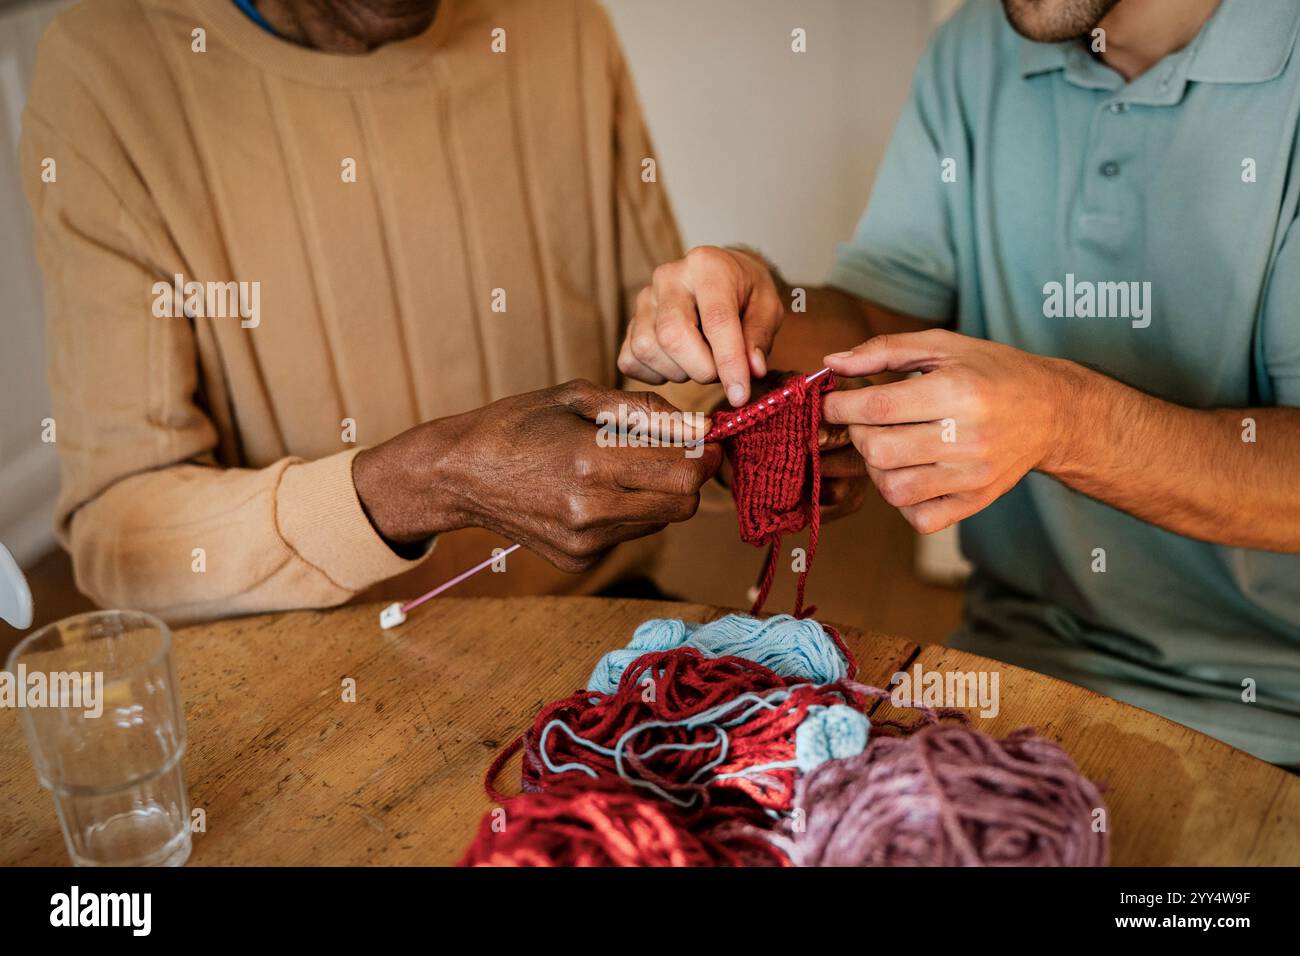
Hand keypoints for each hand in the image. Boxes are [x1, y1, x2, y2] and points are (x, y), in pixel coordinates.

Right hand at [353, 380, 721, 571]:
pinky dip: (627, 511)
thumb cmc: (517, 424)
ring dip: (658, 492)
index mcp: (592, 462)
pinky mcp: (578, 559)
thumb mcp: (577, 396)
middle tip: (674, 450)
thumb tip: (697, 424)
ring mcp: (585, 542)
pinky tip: (592, 490)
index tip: (704, 439)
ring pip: (659, 521)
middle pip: (683, 504)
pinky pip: (628, 534)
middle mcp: (592, 510)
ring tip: (619, 465)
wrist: (458, 474)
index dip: (706, 456)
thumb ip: (643, 411)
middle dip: (690, 476)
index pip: (686, 474)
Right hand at [618, 246, 784, 406]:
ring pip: (647, 349)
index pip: (716, 320)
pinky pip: (630, 360)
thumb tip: (752, 370)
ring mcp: (644, 298)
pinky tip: (678, 365)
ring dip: (678, 372)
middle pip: (672, 336)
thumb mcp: (768, 308)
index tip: (740, 395)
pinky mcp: (630, 321)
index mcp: (707, 266)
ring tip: (700, 362)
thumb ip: (759, 337)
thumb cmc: (746, 294)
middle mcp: (668, 277)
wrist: (721, 277)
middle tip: (720, 372)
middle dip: (700, 369)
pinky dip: (654, 374)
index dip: (729, 362)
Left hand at [822, 329, 1077, 533]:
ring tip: (889, 446)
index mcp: (957, 392)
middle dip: (858, 435)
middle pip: (880, 452)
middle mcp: (966, 437)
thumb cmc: (993, 372)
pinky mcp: (977, 500)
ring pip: (894, 490)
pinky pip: (921, 519)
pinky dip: (904, 502)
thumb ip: (885, 350)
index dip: (841, 406)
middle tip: (866, 422)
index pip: (877, 407)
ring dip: (877, 469)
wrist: (1053, 410)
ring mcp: (972, 475)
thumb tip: (833, 363)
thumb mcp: (943, 345)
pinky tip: (910, 473)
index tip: (833, 403)